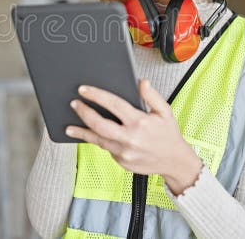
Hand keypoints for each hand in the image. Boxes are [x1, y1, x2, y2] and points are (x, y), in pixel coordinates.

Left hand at [65, 79, 202, 194]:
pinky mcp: (121, 161)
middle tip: (74, 104)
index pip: (113, 104)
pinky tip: (90, 135)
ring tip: (70, 127)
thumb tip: (142, 82)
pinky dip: (98, 140)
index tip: (84, 90)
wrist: (174, 162)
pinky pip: (106, 148)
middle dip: (84, 112)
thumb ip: (152, 96)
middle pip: (99, 124)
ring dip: (82, 132)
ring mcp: (124, 152)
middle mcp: (130, 138)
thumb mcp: (165, 112)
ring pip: (97, 140)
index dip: (96, 95)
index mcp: (140, 122)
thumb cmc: (168, 135)